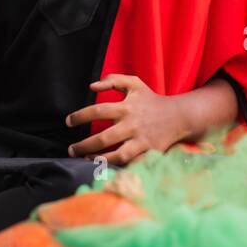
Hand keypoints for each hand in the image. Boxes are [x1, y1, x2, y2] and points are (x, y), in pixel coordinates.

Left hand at [65, 73, 188, 166]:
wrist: (178, 116)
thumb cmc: (151, 100)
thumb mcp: (134, 83)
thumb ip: (113, 80)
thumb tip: (92, 86)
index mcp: (127, 107)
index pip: (97, 111)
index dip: (80, 116)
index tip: (68, 122)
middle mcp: (132, 125)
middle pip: (103, 138)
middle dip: (84, 145)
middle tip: (71, 150)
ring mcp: (141, 140)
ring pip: (117, 155)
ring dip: (99, 159)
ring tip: (85, 160)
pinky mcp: (149, 153)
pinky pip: (131, 164)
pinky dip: (118, 167)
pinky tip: (105, 167)